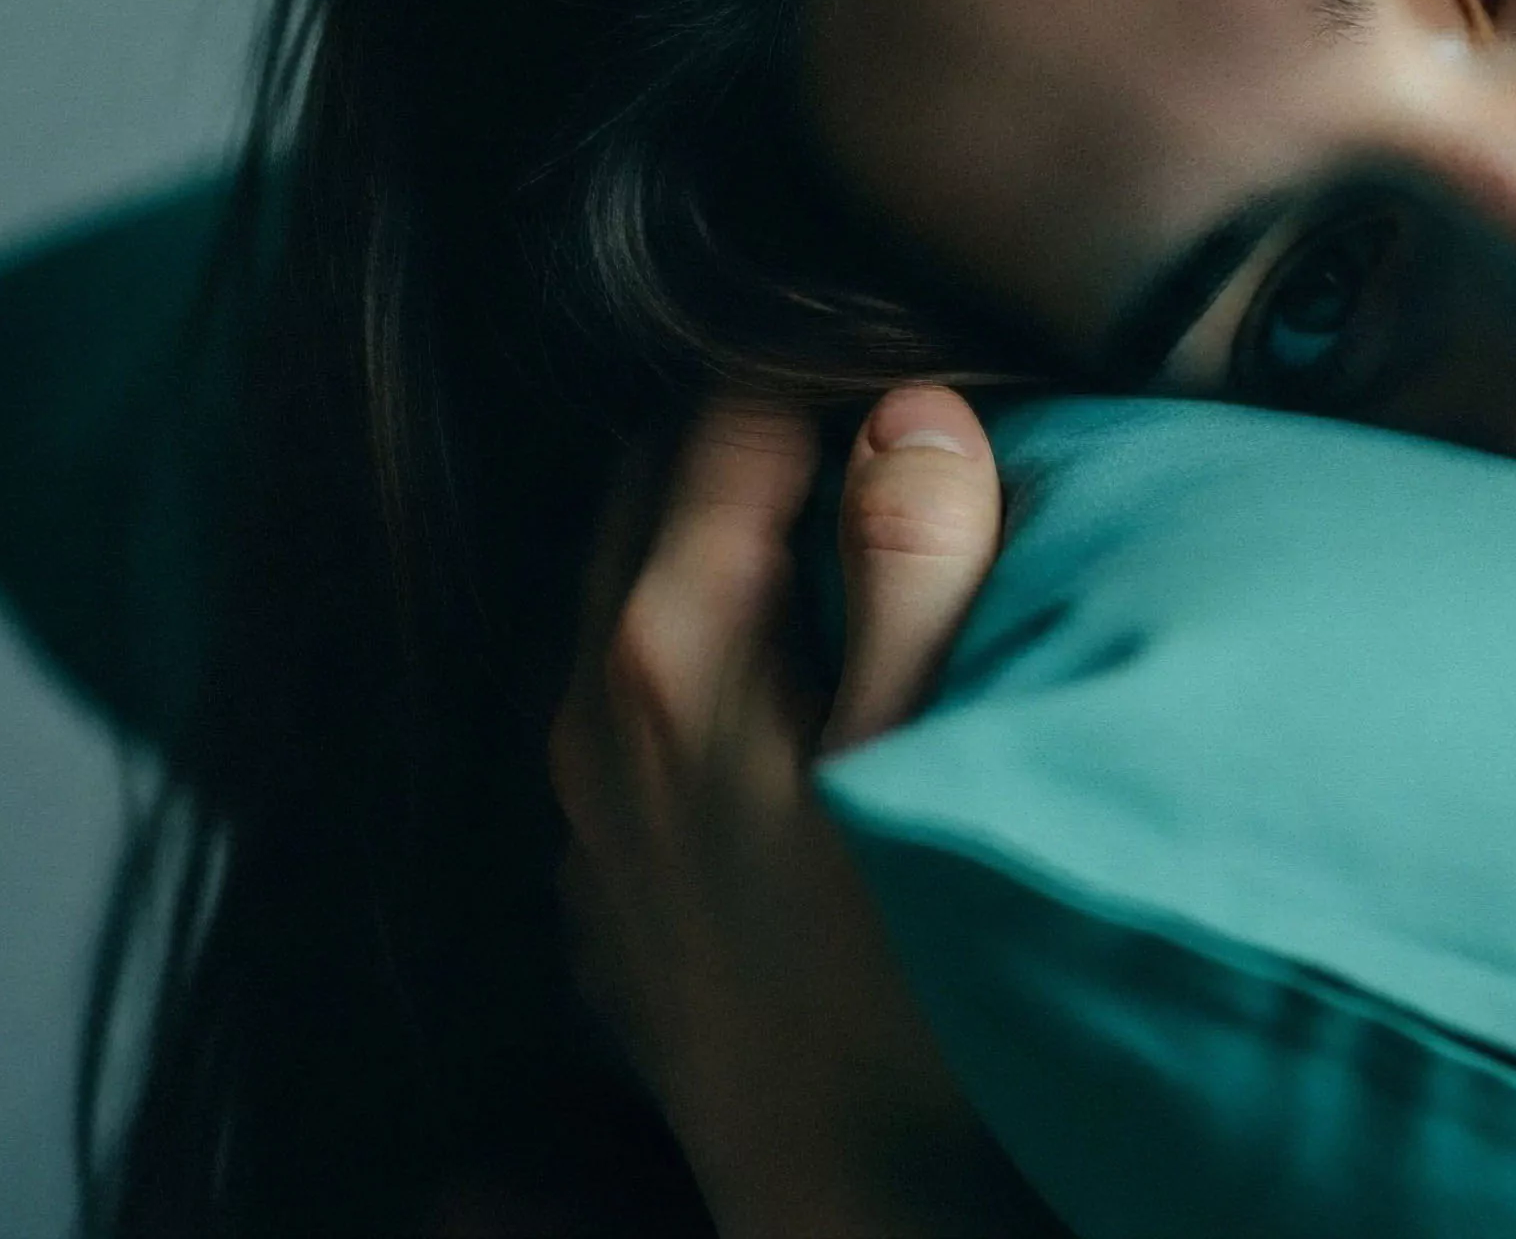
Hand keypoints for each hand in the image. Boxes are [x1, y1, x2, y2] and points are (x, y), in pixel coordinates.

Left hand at [546, 385, 1054, 1238]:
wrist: (840, 1210)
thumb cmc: (908, 996)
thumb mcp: (929, 763)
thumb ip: (916, 572)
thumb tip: (912, 408)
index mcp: (675, 648)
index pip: (732, 414)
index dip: (836, 365)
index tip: (933, 361)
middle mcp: (594, 704)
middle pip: (654, 483)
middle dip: (764, 425)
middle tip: (893, 415)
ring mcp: (583, 800)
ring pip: (627, 591)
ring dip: (725, 535)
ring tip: (846, 527)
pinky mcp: (601, 880)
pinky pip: (628, 701)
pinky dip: (701, 648)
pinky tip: (790, 685)